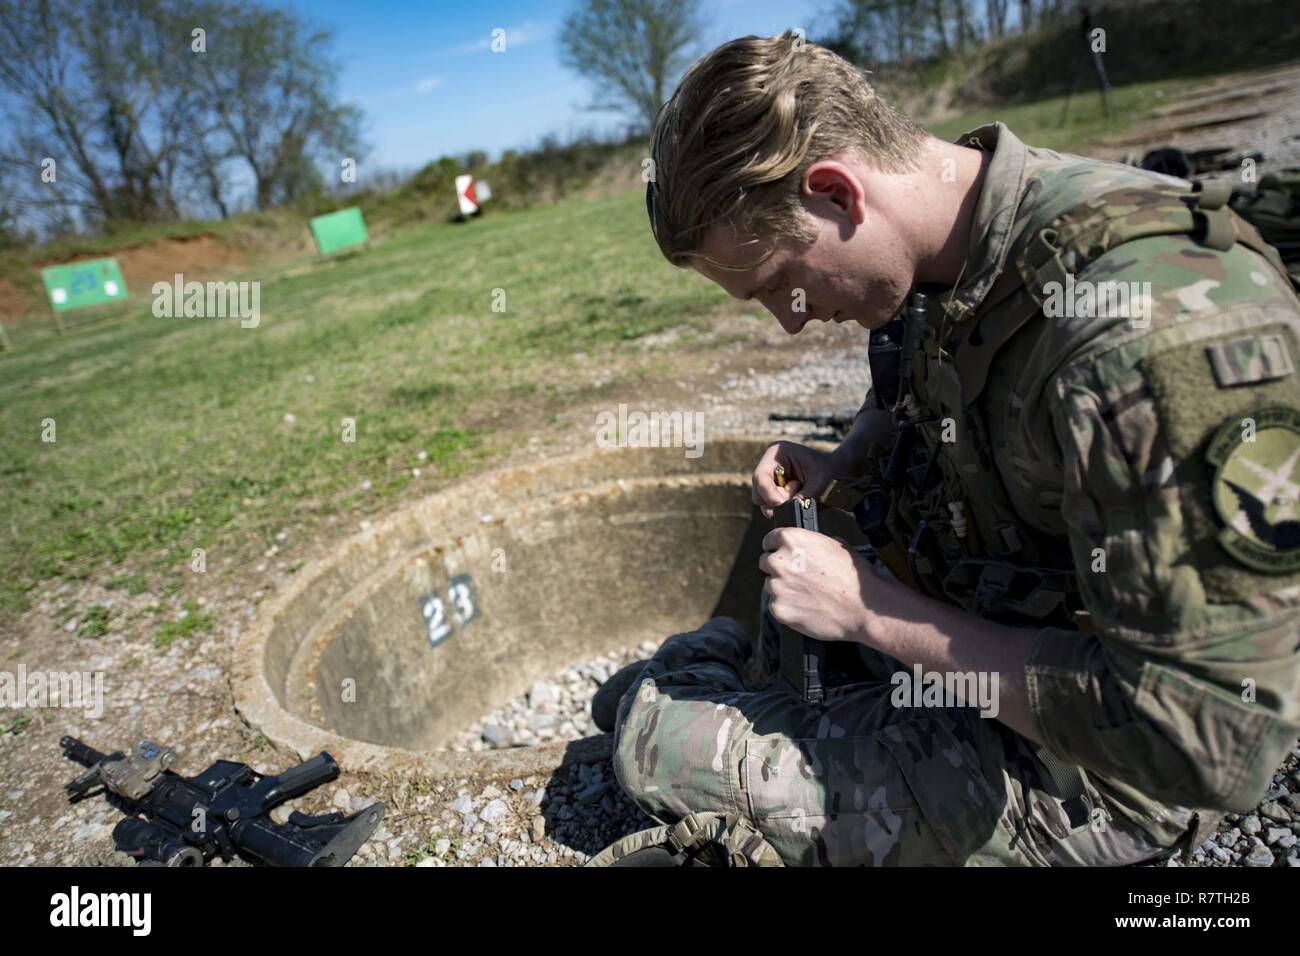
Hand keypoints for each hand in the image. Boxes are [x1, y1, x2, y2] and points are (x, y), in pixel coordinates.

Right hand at [751, 442, 836, 517]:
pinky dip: (784, 507)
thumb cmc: (832, 472)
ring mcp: (770, 477)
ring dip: (781, 504)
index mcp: (777, 452)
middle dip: (775, 501)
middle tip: (797, 500)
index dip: (769, 494)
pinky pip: (771, 505)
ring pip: (763, 500)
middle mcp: (769, 463)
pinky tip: (799, 498)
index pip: (760, 477)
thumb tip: (786, 512)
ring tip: (801, 494)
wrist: (841, 473)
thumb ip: (802, 498)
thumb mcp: (820, 484)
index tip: (783, 506)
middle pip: (758, 491)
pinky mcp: (775, 489)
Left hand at [759, 527, 872, 643]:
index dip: (777, 548)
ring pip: (770, 586)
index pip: (769, 541)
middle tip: (799, 578)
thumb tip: (801, 546)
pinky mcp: (778, 609)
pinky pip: (776, 606)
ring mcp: (776, 586)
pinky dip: (787, 608)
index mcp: (790, 539)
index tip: (784, 556)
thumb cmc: (854, 574)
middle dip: (779, 569)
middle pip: (765, 563)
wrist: (864, 607)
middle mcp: (778, 560)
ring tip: (808, 595)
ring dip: (783, 589)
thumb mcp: (834, 544)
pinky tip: (806, 608)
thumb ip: (810, 543)